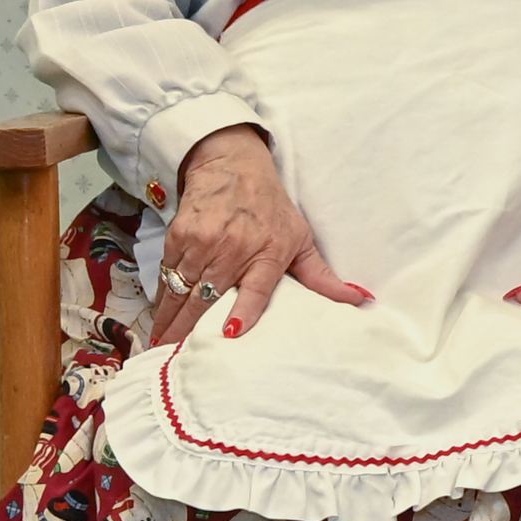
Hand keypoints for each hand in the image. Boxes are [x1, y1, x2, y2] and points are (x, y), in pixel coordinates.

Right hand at [152, 127, 368, 347]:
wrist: (232, 166)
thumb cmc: (271, 208)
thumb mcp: (301, 239)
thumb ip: (322, 276)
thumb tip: (360, 299)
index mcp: (267, 253)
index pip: (256, 287)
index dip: (244, 310)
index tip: (231, 332)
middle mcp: (232, 249)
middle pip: (205, 297)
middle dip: (185, 328)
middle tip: (171, 353)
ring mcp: (202, 243)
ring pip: (180, 289)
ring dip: (168, 318)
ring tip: (159, 343)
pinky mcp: (178, 236)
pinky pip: (167, 273)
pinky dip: (163, 295)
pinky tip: (159, 314)